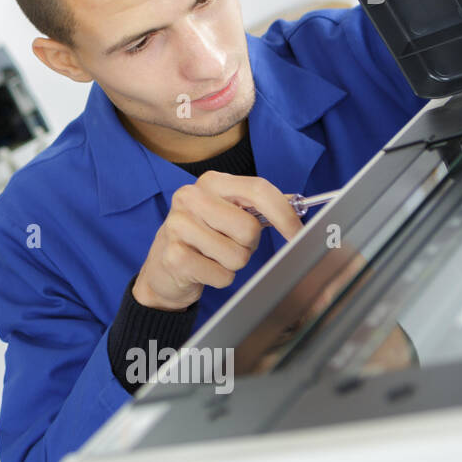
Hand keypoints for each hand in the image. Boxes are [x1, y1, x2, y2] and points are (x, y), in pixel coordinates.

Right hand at [133, 171, 304, 310]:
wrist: (162, 267)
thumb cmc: (203, 237)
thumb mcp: (226, 212)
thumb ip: (258, 206)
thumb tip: (298, 207)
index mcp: (210, 182)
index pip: (258, 189)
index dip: (284, 215)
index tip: (298, 233)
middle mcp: (190, 197)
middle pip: (249, 228)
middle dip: (248, 245)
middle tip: (229, 243)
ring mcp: (178, 226)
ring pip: (237, 255)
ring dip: (233, 263)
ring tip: (212, 256)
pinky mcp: (174, 256)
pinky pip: (223, 275)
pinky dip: (220, 278)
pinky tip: (202, 269)